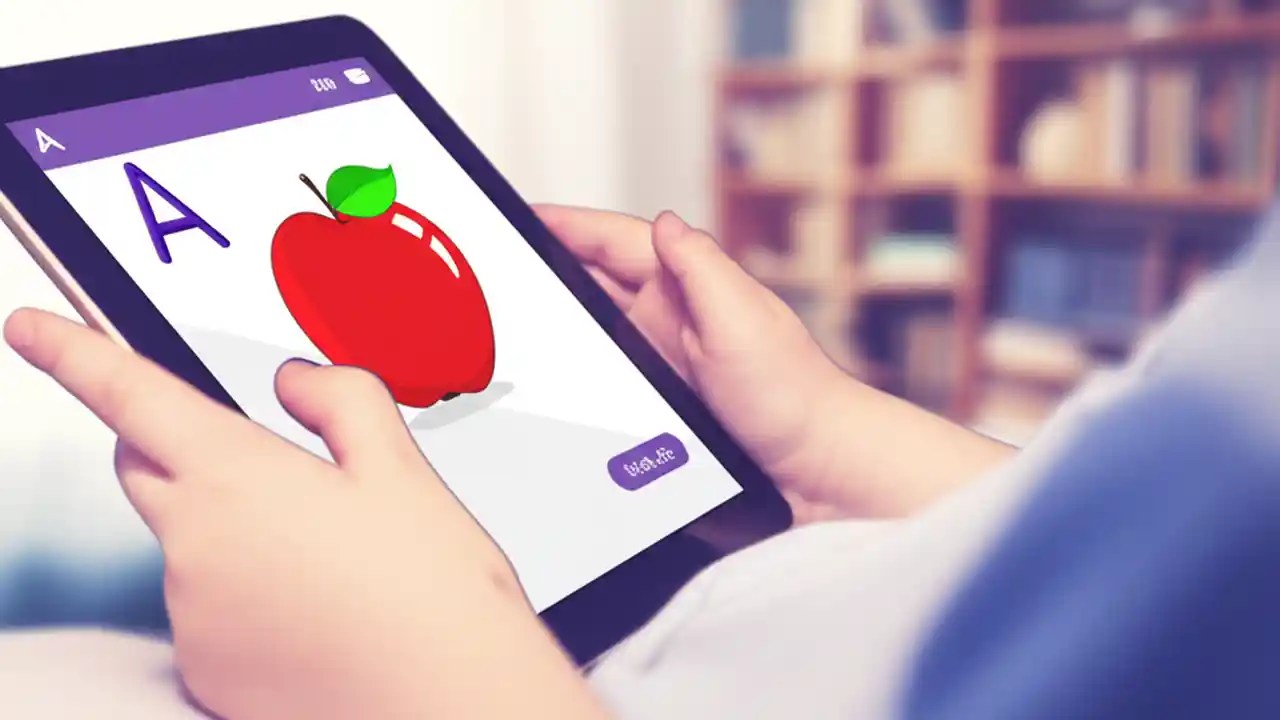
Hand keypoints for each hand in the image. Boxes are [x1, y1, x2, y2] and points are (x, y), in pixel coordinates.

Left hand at [3, 309, 602, 719]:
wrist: (452, 704)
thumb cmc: (434, 593)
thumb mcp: (401, 468)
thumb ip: (340, 398)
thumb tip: (296, 381)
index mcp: (237, 477)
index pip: (128, 393)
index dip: (71, 350)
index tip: (31, 328)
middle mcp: (194, 545)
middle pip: (147, 468)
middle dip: (183, 450)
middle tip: (272, 470)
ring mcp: (191, 615)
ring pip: (185, 544)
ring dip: (231, 535)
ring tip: (329, 564)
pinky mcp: (203, 669)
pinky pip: (204, 611)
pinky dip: (243, 600)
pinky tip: (315, 612)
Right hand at [535, 207, 851, 523]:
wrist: (813, 473)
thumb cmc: (791, 396)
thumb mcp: (743, 321)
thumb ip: (702, 269)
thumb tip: (664, 222)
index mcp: (689, 287)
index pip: (616, 242)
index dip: (568, 226)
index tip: (521, 215)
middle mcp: (671, 318)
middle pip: (594, 280)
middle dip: (548, 267)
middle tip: (495, 265)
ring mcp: (661, 361)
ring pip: (593, 328)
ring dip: (556, 319)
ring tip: (504, 317)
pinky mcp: (658, 402)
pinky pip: (603, 376)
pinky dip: (573, 370)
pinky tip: (544, 379)